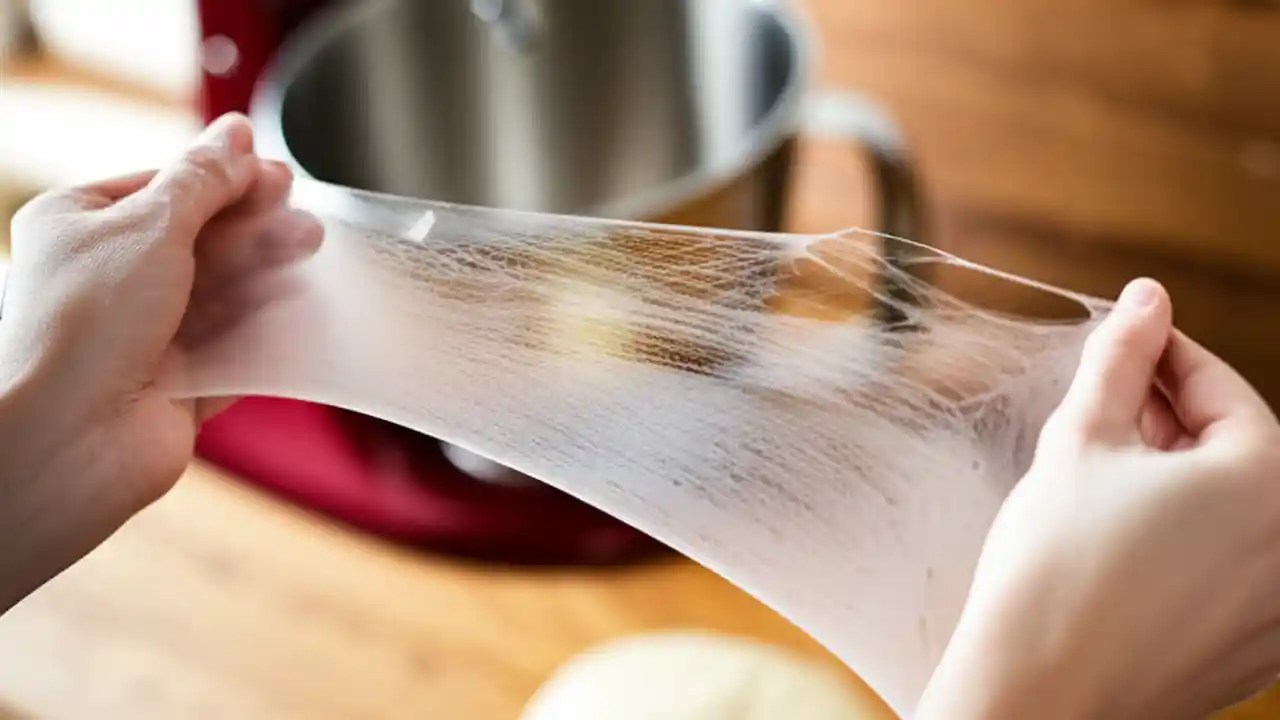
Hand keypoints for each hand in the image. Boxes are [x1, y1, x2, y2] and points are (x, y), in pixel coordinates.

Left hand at [0, 114, 321, 609]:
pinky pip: (231, 348)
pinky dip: (263, 328)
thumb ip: (203, 179)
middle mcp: (107, 280)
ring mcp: (142, 335)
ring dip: (264, 270)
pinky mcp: (177, 384)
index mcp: (80, 227)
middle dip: (252, 225)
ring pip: (219, 292)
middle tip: (304, 216)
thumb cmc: (87, 323)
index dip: (222, 179)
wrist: (71, 438)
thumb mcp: (153, 225)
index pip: (163, 188)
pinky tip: (297, 309)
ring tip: (309, 249)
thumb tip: (237, 134)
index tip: (277, 175)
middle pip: (197, 240)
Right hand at [918, 279, 1279, 719]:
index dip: (1162, 354)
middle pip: (1235, 449)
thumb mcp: (1081, 439)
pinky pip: (1232, 569)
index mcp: (1268, 480)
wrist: (1035, 694)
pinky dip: (1189, 540)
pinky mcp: (1255, 651)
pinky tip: (1123, 540)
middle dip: (1168, 419)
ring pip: (1233, 510)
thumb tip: (1146, 297)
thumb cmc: (1055, 568)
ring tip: (1103, 474)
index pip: (1221, 388)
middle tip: (1102, 408)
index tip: (1123, 339)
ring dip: (1178, 478)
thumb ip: (1121, 357)